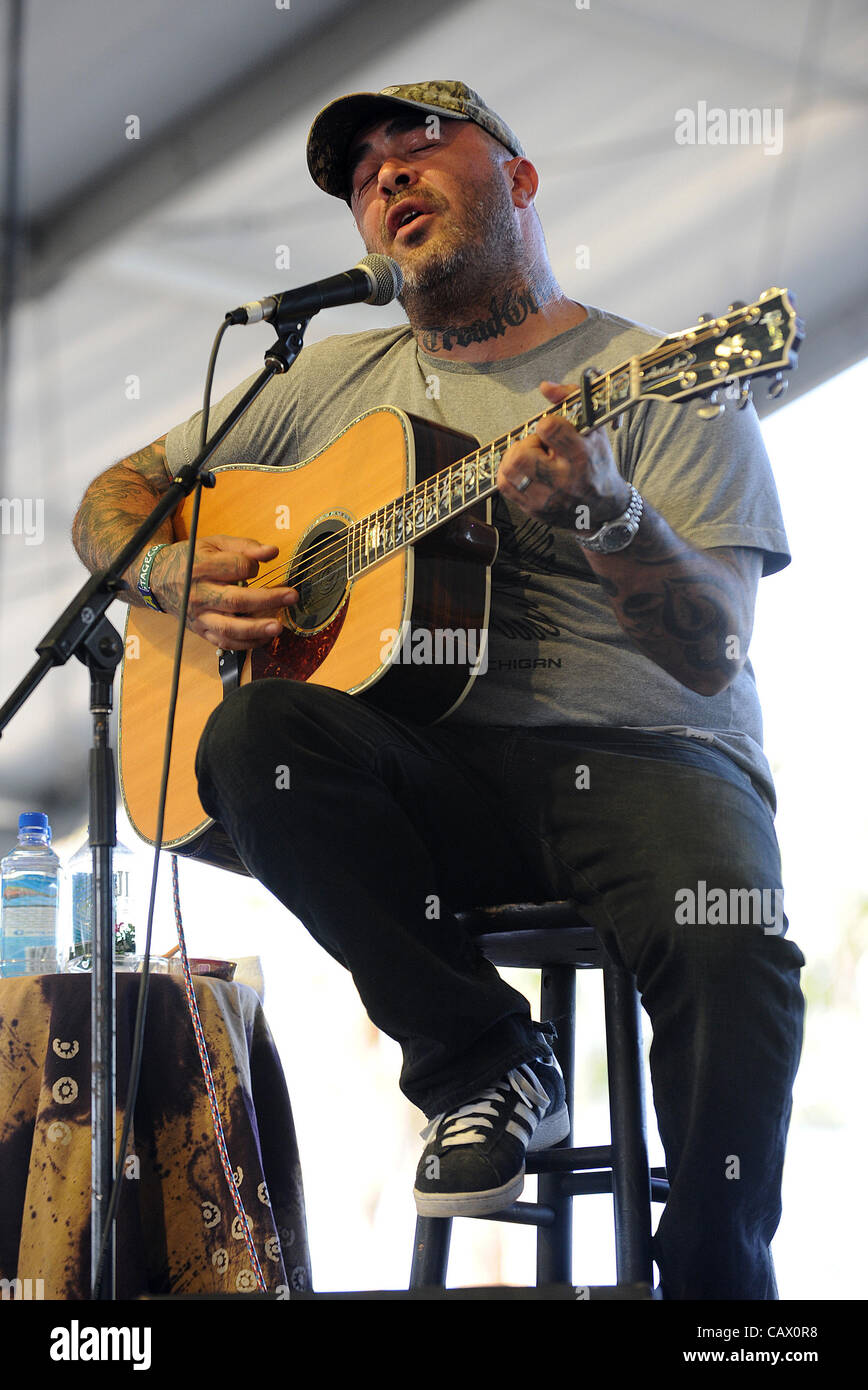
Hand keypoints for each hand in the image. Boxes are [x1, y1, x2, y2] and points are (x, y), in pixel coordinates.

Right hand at [148, 535, 296, 649]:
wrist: (158, 580)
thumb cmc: (190, 559)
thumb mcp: (213, 544)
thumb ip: (244, 546)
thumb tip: (272, 552)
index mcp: (200, 567)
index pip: (234, 567)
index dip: (253, 566)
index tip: (259, 565)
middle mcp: (198, 594)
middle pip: (235, 600)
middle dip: (267, 600)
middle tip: (291, 596)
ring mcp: (199, 616)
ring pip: (229, 628)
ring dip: (256, 629)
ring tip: (278, 627)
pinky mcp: (202, 631)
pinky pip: (225, 642)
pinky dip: (247, 644)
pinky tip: (265, 637)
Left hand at [497, 381, 630, 529]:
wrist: (602, 509)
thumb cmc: (596, 464)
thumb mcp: (594, 429)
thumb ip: (571, 400)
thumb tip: (545, 387)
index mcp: (582, 457)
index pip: (549, 429)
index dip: (546, 423)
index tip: (553, 429)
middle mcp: (564, 482)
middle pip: (522, 454)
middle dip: (527, 444)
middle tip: (539, 447)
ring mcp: (547, 499)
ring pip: (509, 470)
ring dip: (516, 458)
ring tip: (532, 459)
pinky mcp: (533, 510)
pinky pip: (504, 485)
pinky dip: (509, 473)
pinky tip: (524, 470)